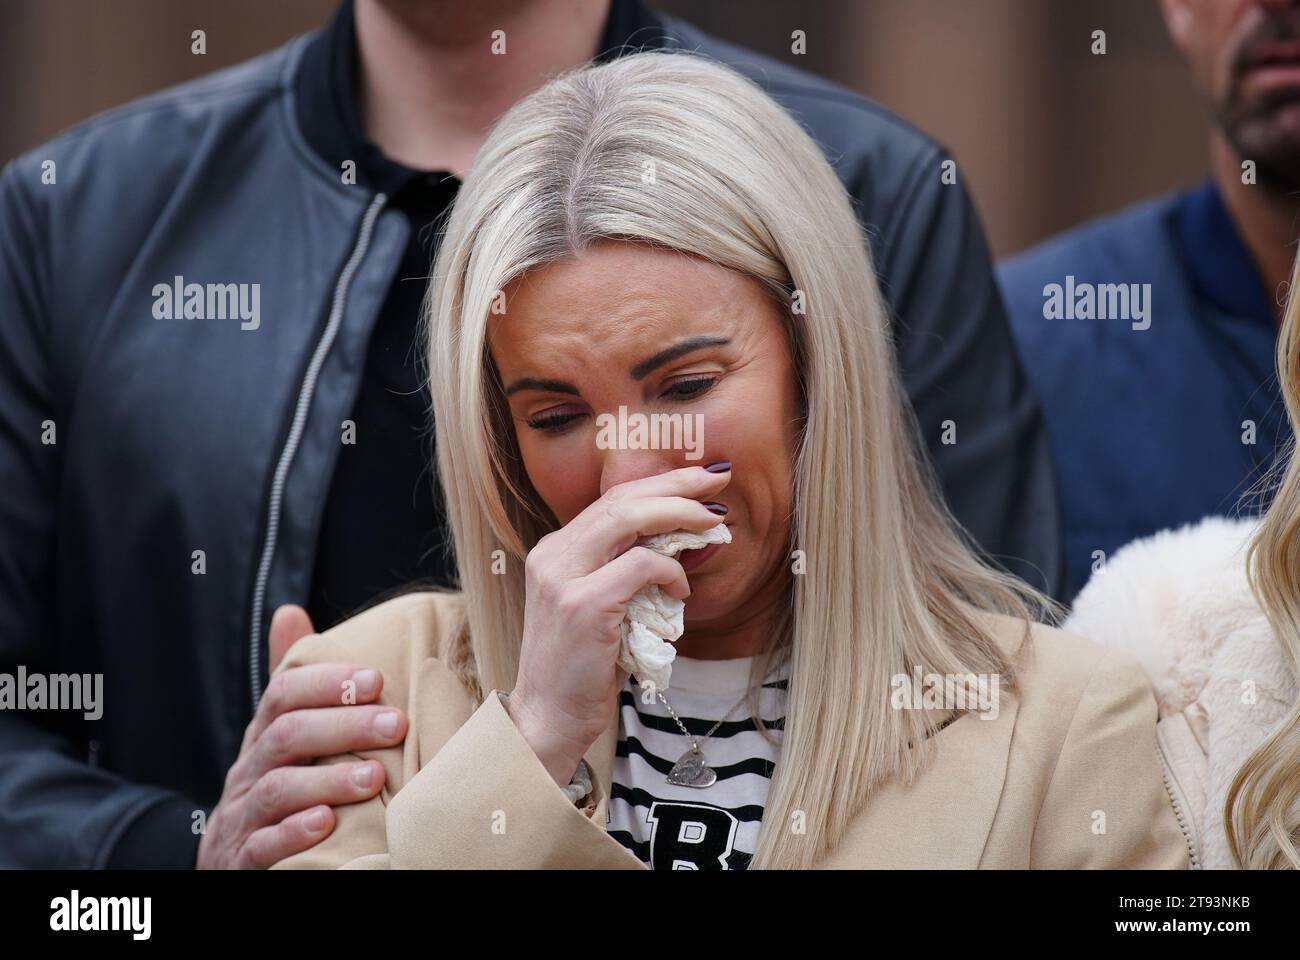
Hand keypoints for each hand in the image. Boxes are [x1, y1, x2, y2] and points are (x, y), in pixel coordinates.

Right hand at [196, 604, 408, 867]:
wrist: (229, 862)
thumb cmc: (274, 786)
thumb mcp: (282, 734)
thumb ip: (293, 680)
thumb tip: (289, 610)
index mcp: (263, 736)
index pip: (284, 695)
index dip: (329, 683)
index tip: (378, 679)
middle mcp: (249, 770)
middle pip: (288, 736)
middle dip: (343, 726)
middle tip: (394, 724)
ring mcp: (243, 816)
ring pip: (278, 789)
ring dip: (328, 780)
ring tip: (375, 777)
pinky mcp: (243, 859)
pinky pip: (263, 845)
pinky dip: (294, 833)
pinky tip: (326, 825)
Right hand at [507, 464, 730, 785]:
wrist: (548, 719)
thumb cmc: (582, 668)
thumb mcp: (600, 606)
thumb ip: (624, 571)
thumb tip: (679, 540)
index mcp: (555, 551)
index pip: (612, 501)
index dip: (659, 483)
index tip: (700, 480)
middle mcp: (553, 555)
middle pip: (621, 499)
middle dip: (676, 483)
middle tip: (718, 480)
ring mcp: (563, 578)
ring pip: (629, 519)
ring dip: (680, 514)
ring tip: (713, 521)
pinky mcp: (582, 605)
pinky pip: (640, 567)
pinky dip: (670, 572)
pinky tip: (681, 591)